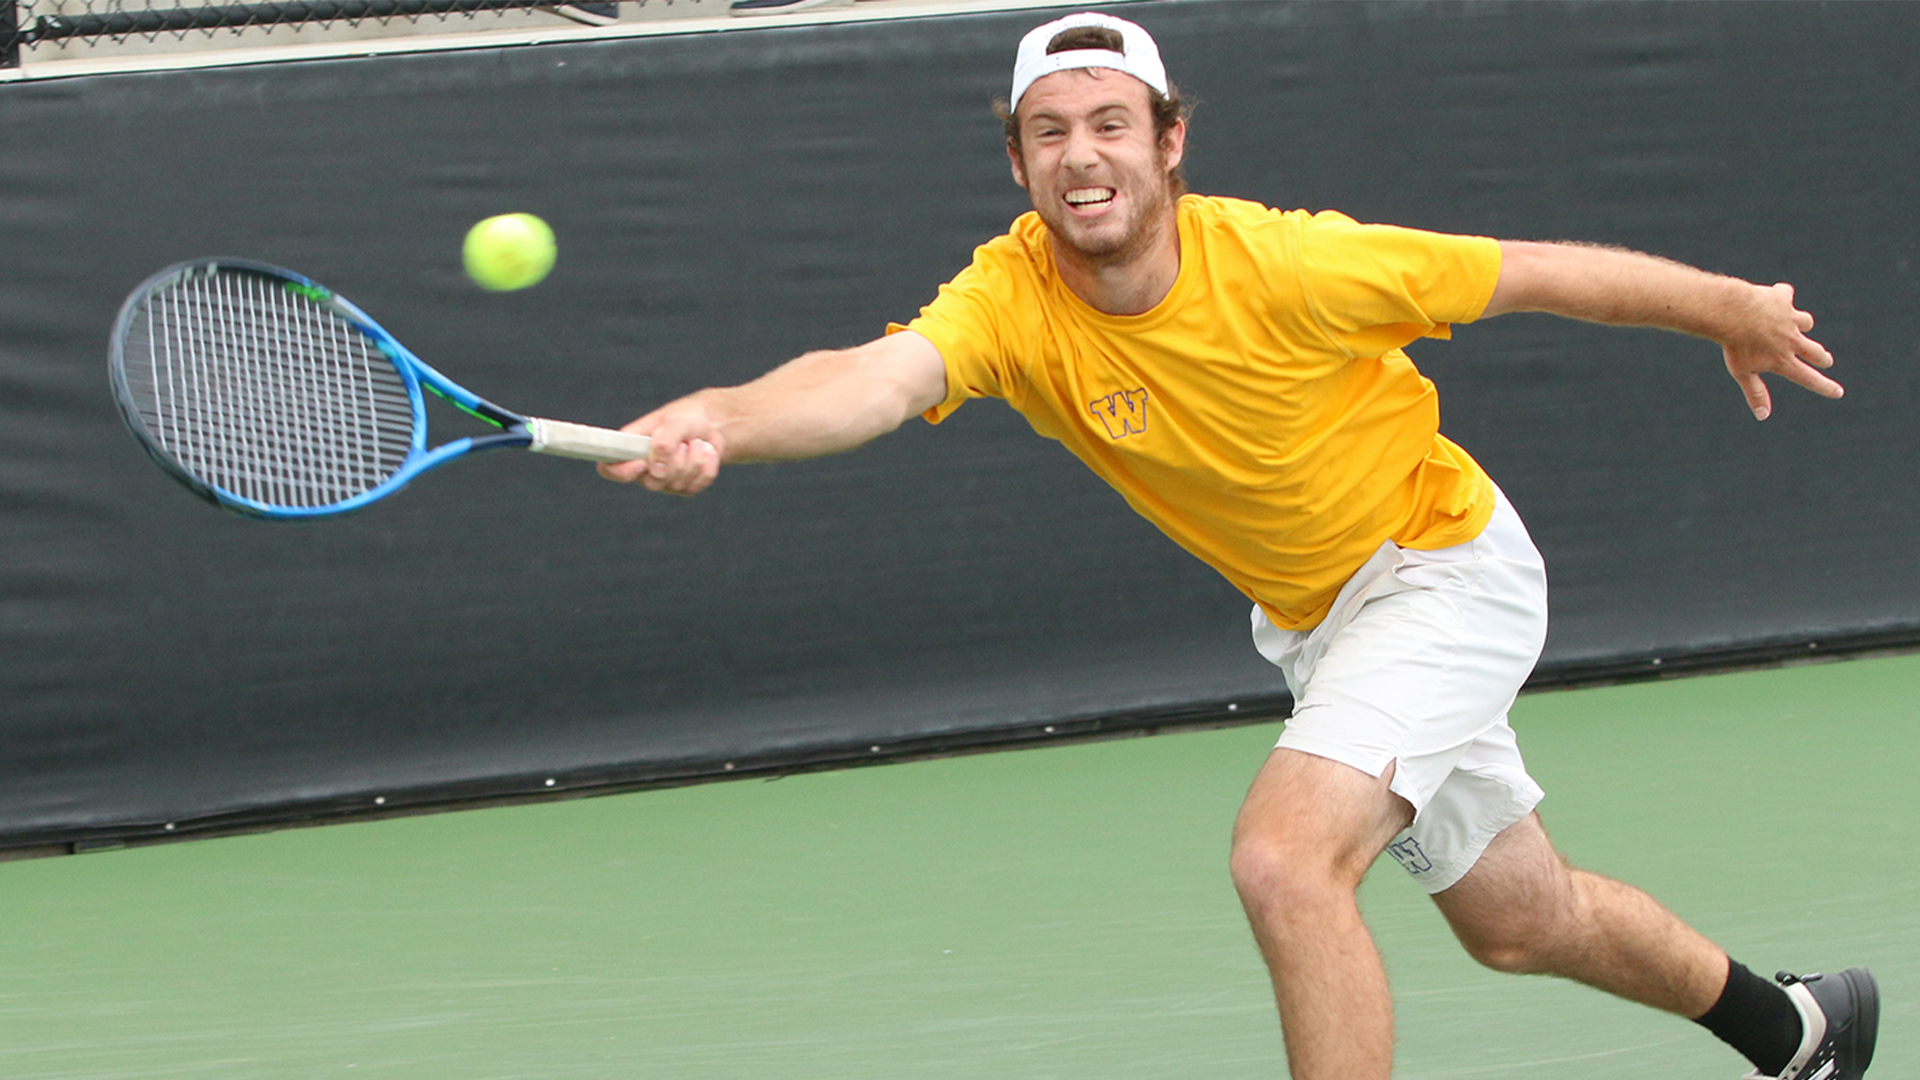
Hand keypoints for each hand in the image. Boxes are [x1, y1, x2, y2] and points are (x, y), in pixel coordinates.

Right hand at [594, 395, 723, 495]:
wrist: (713, 424)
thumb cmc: (687, 417)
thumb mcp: (676, 421)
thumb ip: (663, 442)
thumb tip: (655, 469)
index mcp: (631, 447)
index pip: (610, 468)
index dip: (621, 472)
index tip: (642, 463)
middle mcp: (644, 467)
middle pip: (651, 483)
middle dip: (674, 462)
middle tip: (684, 442)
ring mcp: (664, 480)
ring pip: (676, 484)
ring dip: (693, 460)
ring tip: (696, 442)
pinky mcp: (684, 487)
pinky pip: (695, 486)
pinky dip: (706, 468)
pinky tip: (707, 453)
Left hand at [1722, 282, 1841, 420]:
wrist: (1733, 314)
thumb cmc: (1734, 346)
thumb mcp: (1743, 372)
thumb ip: (1755, 393)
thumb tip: (1763, 416)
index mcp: (1784, 361)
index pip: (1809, 378)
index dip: (1824, 387)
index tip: (1838, 392)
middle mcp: (1792, 341)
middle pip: (1816, 352)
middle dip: (1822, 357)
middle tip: (1826, 360)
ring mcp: (1790, 319)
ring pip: (1806, 322)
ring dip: (1802, 325)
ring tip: (1797, 326)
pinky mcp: (1783, 300)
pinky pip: (1786, 295)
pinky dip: (1782, 296)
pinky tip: (1777, 295)